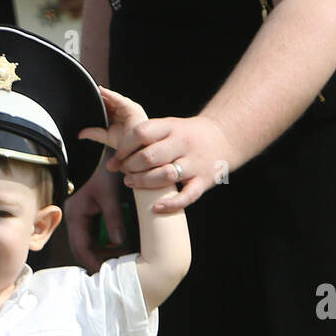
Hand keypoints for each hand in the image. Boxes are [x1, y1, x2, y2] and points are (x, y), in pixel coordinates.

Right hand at [64, 168, 126, 272]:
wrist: (113, 158)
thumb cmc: (109, 173)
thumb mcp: (111, 195)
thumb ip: (114, 219)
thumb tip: (119, 242)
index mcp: (75, 214)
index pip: (80, 246)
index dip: (91, 261)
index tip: (105, 273)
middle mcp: (75, 218)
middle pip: (82, 248)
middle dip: (96, 260)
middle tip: (114, 270)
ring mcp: (82, 218)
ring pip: (88, 245)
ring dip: (102, 254)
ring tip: (119, 260)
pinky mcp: (90, 217)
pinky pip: (95, 238)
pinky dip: (105, 246)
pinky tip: (118, 248)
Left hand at [84, 93, 236, 211]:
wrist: (223, 137)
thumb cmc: (184, 136)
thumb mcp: (166, 127)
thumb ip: (142, 141)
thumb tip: (111, 162)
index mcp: (171, 127)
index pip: (141, 133)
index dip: (123, 148)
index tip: (115, 159)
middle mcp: (183, 143)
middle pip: (150, 156)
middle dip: (130, 167)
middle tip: (124, 172)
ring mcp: (194, 162)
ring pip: (166, 176)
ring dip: (144, 183)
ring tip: (132, 183)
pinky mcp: (204, 180)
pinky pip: (187, 196)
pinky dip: (171, 204)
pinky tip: (156, 208)